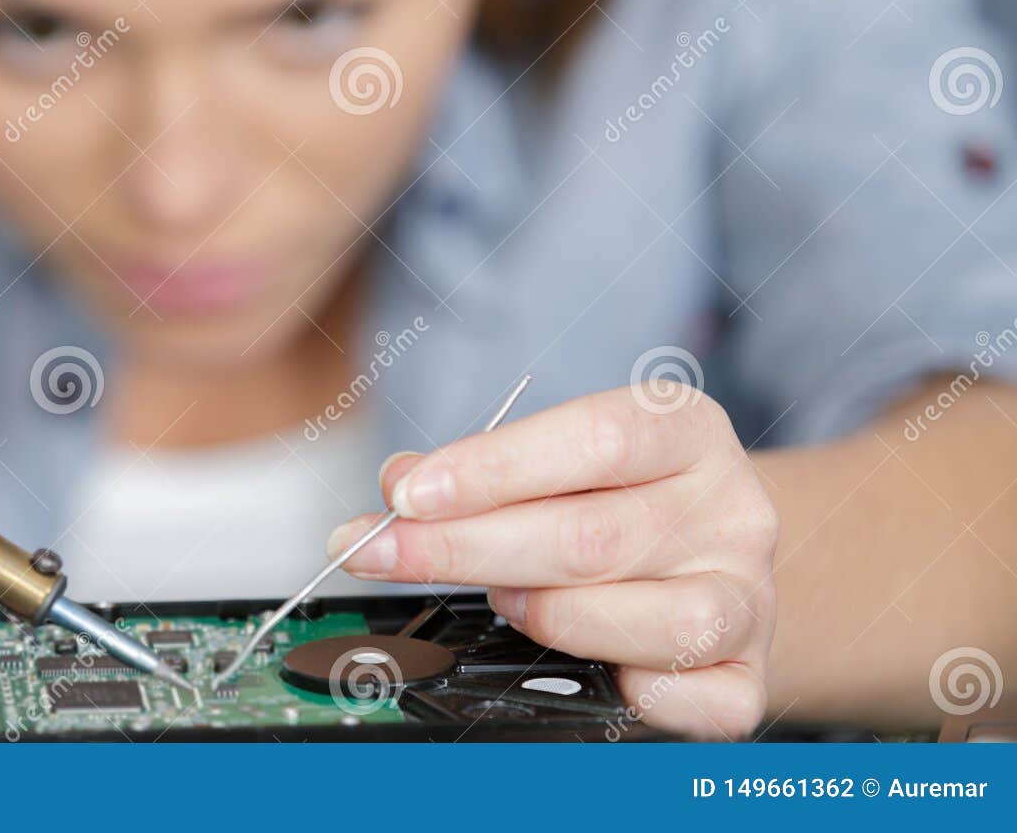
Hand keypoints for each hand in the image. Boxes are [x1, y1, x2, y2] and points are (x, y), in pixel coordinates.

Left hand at [328, 386, 777, 737]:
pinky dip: (629, 691)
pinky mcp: (751, 678)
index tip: (407, 495)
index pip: (594, 439)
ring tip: (500, 601)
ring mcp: (751, 596)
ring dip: (548, 615)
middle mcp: (731, 509)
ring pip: (653, 620)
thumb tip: (400, 485)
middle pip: (593, 535)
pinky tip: (585, 667)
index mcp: (686, 430)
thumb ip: (479, 468)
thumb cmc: (616, 502)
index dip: (492, 468)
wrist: (714, 559)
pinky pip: (689, 701)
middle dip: (466, 549)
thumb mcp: (558, 459)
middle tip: (380, 555)